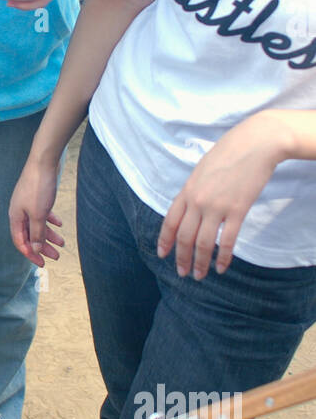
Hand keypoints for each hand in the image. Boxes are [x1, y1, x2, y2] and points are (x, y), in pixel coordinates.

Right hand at [9, 151, 64, 263]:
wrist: (44, 161)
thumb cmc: (39, 187)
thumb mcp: (39, 215)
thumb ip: (36, 233)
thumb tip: (33, 249)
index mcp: (15, 217)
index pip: (20, 242)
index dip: (30, 254)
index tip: (42, 264)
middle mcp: (19, 211)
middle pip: (30, 235)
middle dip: (42, 246)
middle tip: (56, 256)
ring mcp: (28, 203)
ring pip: (37, 224)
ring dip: (49, 235)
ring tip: (62, 243)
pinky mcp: (36, 196)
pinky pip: (42, 213)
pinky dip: (50, 220)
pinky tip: (60, 224)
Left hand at [157, 113, 284, 279]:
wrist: (255, 143)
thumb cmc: (230, 152)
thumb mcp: (202, 170)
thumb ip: (194, 190)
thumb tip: (191, 208)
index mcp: (187, 190)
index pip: (170, 222)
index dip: (165, 241)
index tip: (162, 254)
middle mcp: (198, 201)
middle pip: (184, 237)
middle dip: (182, 258)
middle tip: (182, 273)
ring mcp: (217, 206)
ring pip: (203, 243)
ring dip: (200, 262)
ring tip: (199, 275)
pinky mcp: (237, 210)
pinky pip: (227, 240)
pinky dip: (224, 257)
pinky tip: (222, 267)